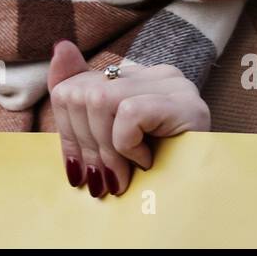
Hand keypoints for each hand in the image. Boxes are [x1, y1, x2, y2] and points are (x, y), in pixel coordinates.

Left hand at [47, 40, 208, 198]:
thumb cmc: (148, 177)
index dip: (68, 131)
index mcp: (134, 79)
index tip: (79, 169)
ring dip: (107, 150)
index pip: (73, 86)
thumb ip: (76, 104)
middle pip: (81, 93)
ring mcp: (174, 85)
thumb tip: (61, 46)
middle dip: (85, 145)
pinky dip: (128, 145)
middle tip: (102, 181)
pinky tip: (148, 163)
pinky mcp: (186, 104)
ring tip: (124, 176)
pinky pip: (129, 113)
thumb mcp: (101, 144)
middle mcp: (155, 73)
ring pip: (100, 101)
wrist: (195, 208)